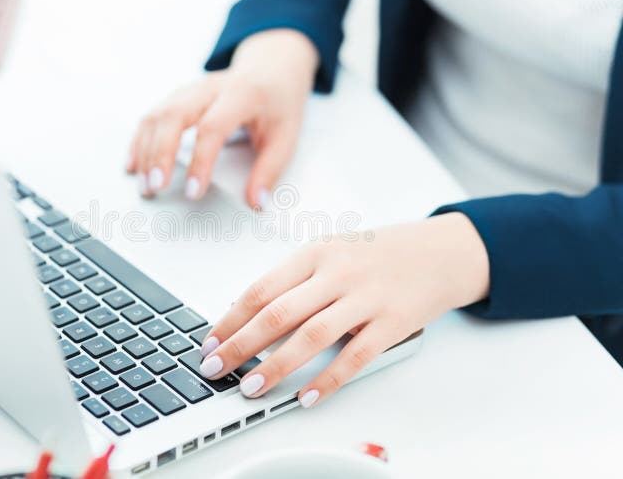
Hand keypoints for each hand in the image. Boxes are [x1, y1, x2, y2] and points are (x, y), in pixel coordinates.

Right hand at [127, 28, 317, 208]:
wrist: (271, 69)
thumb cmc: (278, 104)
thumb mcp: (286, 136)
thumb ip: (270, 170)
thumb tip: (256, 203)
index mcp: (241, 94)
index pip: (213, 127)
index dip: (201, 161)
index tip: (193, 192)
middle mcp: (211, 88)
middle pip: (174, 115)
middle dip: (160, 153)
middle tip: (155, 186)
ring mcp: (191, 89)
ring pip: (158, 114)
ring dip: (145, 151)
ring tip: (145, 184)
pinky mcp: (178, 96)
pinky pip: (152, 116)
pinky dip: (139, 141)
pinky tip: (134, 164)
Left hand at [197, 213, 489, 406]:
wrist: (439, 252)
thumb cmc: (378, 255)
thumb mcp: (332, 252)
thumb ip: (295, 280)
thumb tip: (248, 315)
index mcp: (315, 253)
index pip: (262, 289)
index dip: (230, 319)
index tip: (209, 342)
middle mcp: (337, 273)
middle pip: (278, 313)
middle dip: (240, 344)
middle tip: (215, 368)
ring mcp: (365, 298)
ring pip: (312, 336)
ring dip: (276, 365)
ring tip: (251, 387)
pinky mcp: (392, 322)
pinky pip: (354, 356)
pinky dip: (328, 378)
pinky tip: (307, 395)